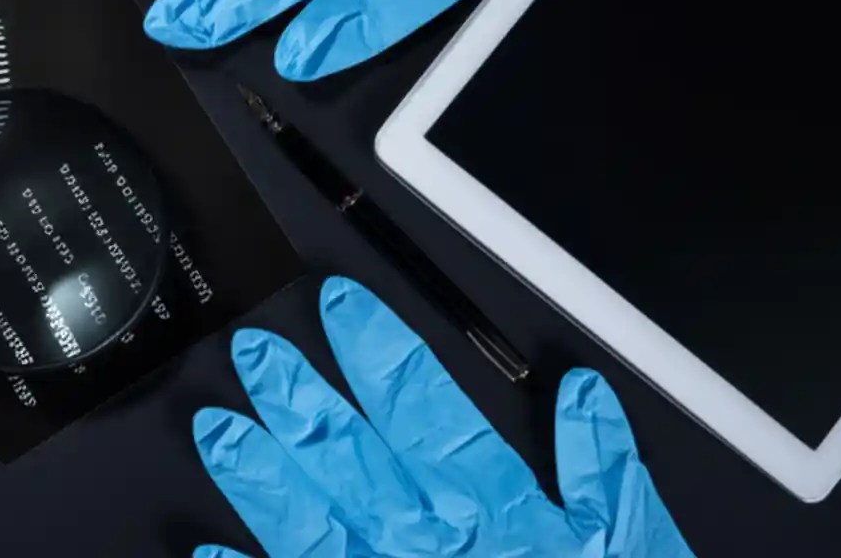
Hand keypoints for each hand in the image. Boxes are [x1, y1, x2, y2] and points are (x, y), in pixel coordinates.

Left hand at [191, 276, 692, 556]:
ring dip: (261, 476)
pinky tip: (206, 554)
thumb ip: (606, 468)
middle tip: (253, 352)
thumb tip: (582, 390)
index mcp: (497, 514)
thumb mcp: (633, 546)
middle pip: (353, 459)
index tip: (340, 307)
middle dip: (299, 401)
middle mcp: (432, 548)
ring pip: (312, 525)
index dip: (379, 352)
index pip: (426, 412)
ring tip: (217, 428)